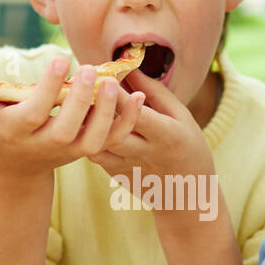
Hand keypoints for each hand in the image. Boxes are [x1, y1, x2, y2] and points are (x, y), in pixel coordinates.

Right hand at [0, 55, 144, 183]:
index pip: (35, 113)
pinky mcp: (86, 150)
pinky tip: (138, 97)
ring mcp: (70, 150)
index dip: (48, 88)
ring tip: (114, 82)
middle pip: (67, 128)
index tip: (59, 60)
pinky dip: (127, 121)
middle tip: (90, 69)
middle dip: (81, 99)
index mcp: (18, 132)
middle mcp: (46, 144)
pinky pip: (112, 140)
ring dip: (108, 112)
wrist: (17, 167)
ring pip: (94, 138)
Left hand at [87, 71, 213, 206]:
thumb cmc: (188, 148)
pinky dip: (87, 136)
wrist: (187, 195)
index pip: (138, 115)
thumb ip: (155, 93)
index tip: (105, 73)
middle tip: (81, 83)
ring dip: (86, 122)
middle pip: (113, 131)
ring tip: (76, 99)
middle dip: (96, 106)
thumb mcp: (181, 117)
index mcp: (167, 136)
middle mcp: (146, 154)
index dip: (119, 95)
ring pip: (97, 144)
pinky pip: (95, 154)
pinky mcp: (115, 176)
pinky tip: (82, 119)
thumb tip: (130, 69)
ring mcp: (128, 167)